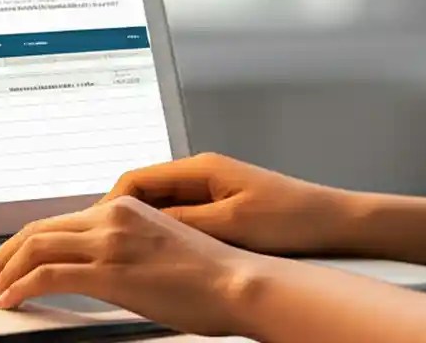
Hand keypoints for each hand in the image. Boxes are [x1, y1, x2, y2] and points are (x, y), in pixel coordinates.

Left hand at [0, 196, 262, 335]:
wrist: (240, 282)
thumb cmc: (212, 275)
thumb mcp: (161, 248)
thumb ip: (125, 249)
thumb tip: (98, 269)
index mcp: (124, 208)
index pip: (57, 222)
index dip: (22, 244)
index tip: (5, 266)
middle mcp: (112, 216)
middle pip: (36, 230)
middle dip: (0, 257)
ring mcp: (110, 241)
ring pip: (34, 247)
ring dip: (1, 273)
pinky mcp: (110, 270)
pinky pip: (47, 275)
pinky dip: (19, 287)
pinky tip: (8, 303)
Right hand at [100, 152, 355, 255]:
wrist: (335, 223)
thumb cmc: (292, 219)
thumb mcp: (233, 224)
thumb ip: (185, 222)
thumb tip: (140, 224)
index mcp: (201, 169)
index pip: (136, 179)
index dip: (109, 204)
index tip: (90, 227)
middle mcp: (202, 174)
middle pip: (142, 191)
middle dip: (115, 216)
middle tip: (93, 243)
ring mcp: (212, 190)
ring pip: (159, 206)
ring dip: (137, 226)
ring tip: (117, 253)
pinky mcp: (222, 208)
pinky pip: (178, 218)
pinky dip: (161, 233)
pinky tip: (156, 255)